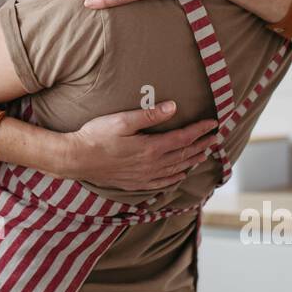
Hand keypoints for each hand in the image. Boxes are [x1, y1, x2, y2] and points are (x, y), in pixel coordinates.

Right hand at [55, 101, 219, 190]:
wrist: (77, 159)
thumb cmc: (96, 136)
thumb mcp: (122, 121)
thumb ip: (149, 115)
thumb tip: (173, 108)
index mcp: (151, 147)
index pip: (183, 138)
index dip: (199, 130)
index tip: (212, 123)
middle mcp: (151, 165)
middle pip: (183, 155)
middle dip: (201, 145)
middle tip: (214, 138)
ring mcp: (144, 176)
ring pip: (175, 169)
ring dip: (191, 161)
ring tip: (203, 154)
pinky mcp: (134, 183)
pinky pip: (162, 183)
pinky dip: (174, 178)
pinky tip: (179, 176)